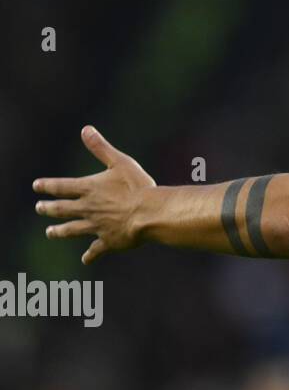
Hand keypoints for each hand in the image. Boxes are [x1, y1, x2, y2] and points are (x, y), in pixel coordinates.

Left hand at [33, 126, 155, 264]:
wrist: (150, 214)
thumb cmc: (137, 186)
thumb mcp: (120, 162)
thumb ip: (101, 148)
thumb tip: (85, 130)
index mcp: (89, 189)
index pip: (61, 186)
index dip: (48, 185)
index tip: (37, 186)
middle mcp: (88, 208)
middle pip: (62, 209)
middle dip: (48, 208)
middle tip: (39, 208)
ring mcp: (96, 226)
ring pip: (72, 230)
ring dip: (59, 231)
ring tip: (50, 232)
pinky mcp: (108, 241)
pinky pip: (96, 249)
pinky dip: (90, 255)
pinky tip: (85, 260)